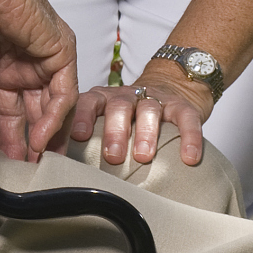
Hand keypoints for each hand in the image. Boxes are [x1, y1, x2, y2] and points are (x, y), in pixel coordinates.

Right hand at [0, 0, 77, 162]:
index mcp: (9, 68)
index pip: (15, 111)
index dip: (11, 137)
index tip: (7, 160)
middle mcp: (32, 67)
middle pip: (38, 113)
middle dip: (35, 143)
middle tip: (31, 169)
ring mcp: (50, 62)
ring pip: (55, 108)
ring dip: (48, 136)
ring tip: (39, 161)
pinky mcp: (63, 56)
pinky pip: (63, 96)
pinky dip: (53, 119)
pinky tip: (40, 137)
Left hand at [69, 68, 212, 167]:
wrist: (172, 85)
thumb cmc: (131, 116)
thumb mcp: (108, 121)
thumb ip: (89, 140)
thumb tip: (62, 167)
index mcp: (104, 99)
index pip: (88, 102)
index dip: (81, 116)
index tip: (77, 136)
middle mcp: (128, 96)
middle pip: (118, 107)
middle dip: (115, 131)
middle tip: (112, 156)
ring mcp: (156, 99)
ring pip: (149, 110)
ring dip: (145, 133)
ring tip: (143, 157)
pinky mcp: (183, 106)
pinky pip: (186, 119)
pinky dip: (189, 137)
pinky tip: (189, 157)